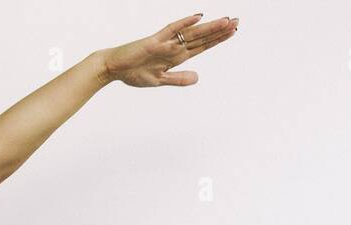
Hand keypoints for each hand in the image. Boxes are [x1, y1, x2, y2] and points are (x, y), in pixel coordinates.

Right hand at [100, 13, 238, 87]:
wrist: (114, 68)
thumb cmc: (133, 72)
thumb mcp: (159, 80)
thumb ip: (178, 79)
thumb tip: (198, 78)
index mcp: (175, 57)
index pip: (201, 46)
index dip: (217, 40)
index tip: (232, 32)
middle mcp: (173, 47)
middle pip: (200, 38)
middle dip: (219, 31)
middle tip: (237, 22)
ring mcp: (164, 43)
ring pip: (191, 33)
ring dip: (208, 28)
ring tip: (226, 21)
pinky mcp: (154, 41)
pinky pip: (170, 30)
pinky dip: (183, 24)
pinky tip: (197, 18)